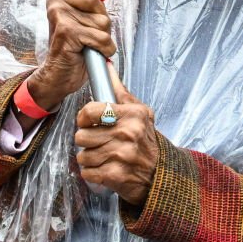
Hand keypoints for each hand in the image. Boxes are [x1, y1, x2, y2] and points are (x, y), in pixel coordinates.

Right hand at [24, 0, 116, 110]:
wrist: (61, 74)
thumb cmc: (75, 46)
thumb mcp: (86, 15)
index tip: (91, 7)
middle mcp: (56, 1)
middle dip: (102, 19)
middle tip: (90, 31)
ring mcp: (59, 15)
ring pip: (101, 20)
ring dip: (103, 36)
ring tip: (89, 42)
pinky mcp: (66, 31)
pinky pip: (100, 36)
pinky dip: (103, 48)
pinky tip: (92, 52)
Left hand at [73, 67, 158, 205]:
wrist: (161, 173)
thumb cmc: (146, 140)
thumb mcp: (139, 113)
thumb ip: (120, 92)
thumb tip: (106, 66)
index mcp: (131, 115)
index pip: (89, 111)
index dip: (84, 118)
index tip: (89, 123)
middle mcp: (127, 134)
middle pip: (81, 136)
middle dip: (87, 141)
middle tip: (99, 142)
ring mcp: (121, 156)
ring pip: (82, 156)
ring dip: (90, 158)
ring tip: (104, 156)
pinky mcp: (115, 175)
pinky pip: (87, 173)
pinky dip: (92, 173)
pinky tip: (105, 169)